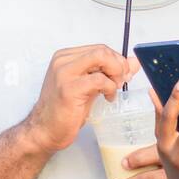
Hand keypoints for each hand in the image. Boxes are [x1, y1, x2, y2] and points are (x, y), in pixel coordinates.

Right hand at [22, 45, 139, 153]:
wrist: (45, 130)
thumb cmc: (64, 110)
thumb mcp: (90, 87)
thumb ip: (109, 73)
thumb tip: (134, 63)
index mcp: (65, 57)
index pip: (99, 48)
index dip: (116, 60)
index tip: (123, 74)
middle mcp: (62, 61)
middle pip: (102, 50)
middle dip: (118, 65)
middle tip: (120, 81)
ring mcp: (64, 73)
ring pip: (101, 57)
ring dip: (115, 74)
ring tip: (113, 89)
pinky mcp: (69, 88)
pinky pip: (100, 79)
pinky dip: (110, 88)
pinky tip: (107, 98)